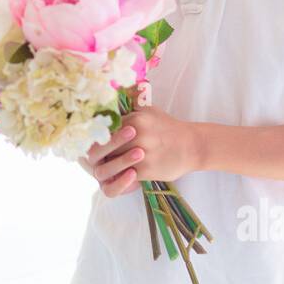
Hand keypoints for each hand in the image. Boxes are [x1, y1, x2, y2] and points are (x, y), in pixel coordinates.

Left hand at [78, 106, 197, 195]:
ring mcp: (141, 154)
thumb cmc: (168, 127)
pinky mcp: (146, 170)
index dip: (98, 137)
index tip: (92, 141)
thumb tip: (106, 108)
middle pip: (106, 146)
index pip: (106, 129)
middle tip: (93, 156)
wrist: (192, 146)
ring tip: (105, 164)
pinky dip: (121, 176)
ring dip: (109, 165)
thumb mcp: (149, 111)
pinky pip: (125, 175)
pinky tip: (120, 174)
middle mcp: (137, 135)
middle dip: (100, 152)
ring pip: (113, 162)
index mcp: (135, 120)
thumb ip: (128, 109)